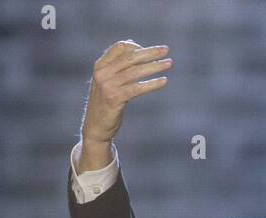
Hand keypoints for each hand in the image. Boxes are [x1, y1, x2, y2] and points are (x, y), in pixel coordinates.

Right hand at [80, 40, 171, 165]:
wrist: (96, 126)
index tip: (152, 51)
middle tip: (166, 49)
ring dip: (155, 66)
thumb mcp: (108, 79)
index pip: (119, 47)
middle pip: (130, 57)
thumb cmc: (106, 101)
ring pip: (135, 72)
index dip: (137, 46)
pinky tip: (163, 81)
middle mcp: (102, 73)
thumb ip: (118, 64)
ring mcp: (107, 85)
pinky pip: (137, 88)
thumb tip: (133, 43)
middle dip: (150, 52)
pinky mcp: (114, 99)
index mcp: (100, 65)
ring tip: (169, 63)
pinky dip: (152, 84)